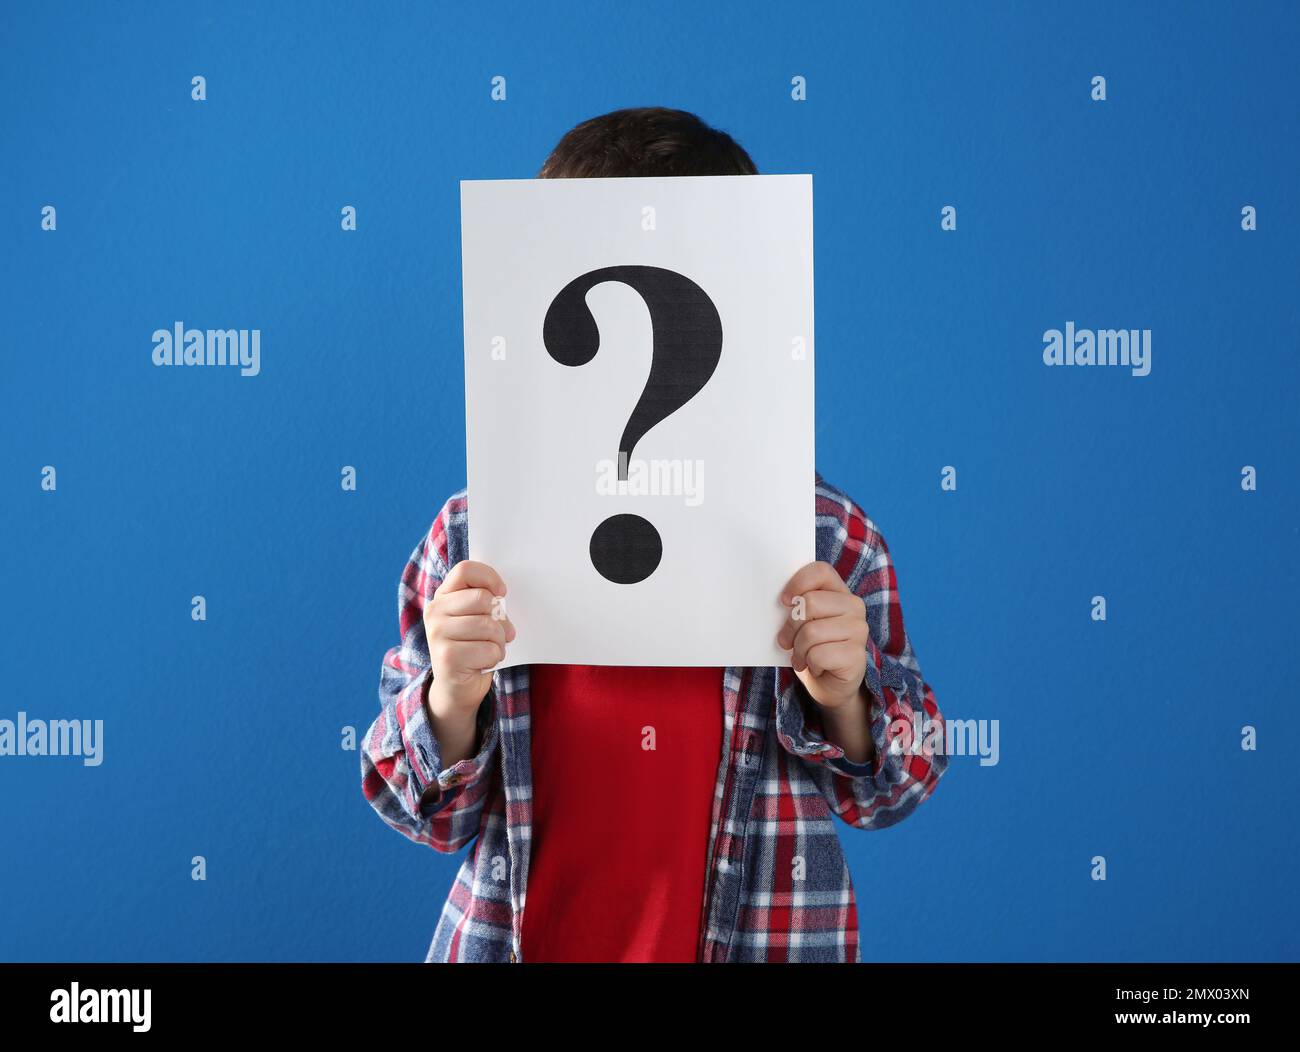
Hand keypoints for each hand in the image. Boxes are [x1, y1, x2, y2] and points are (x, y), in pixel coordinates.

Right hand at [424, 560, 515, 716]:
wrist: (456, 687)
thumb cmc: (473, 646)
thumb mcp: (477, 618)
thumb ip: (486, 602)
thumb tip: (501, 599)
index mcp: (442, 596)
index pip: (465, 570)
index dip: (489, 578)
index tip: (501, 593)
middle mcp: (434, 612)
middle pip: (482, 599)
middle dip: (500, 619)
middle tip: (498, 633)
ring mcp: (437, 634)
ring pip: (489, 626)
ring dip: (499, 642)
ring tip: (489, 649)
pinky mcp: (446, 657)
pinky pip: (488, 650)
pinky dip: (494, 658)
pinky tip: (481, 663)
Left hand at [777, 561, 869, 709]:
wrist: (829, 685)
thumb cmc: (812, 648)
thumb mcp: (801, 623)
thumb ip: (796, 607)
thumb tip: (779, 602)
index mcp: (839, 592)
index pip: (820, 571)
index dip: (798, 583)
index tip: (784, 602)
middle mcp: (854, 606)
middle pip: (810, 603)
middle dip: (790, 626)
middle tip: (787, 641)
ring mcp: (859, 630)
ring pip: (811, 632)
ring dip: (799, 650)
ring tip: (802, 657)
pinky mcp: (857, 655)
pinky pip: (819, 655)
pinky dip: (810, 664)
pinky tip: (816, 668)